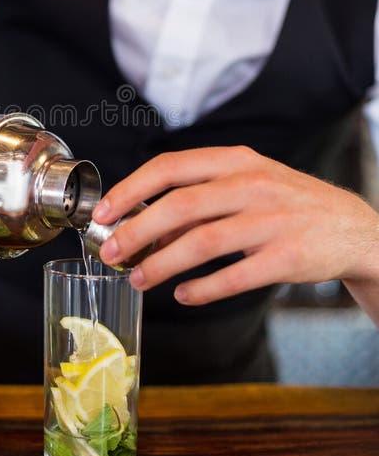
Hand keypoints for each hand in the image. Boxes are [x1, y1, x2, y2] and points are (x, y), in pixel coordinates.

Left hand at [91, 146, 378, 322]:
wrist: (352, 227)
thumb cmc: (287, 203)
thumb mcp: (247, 183)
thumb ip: (200, 197)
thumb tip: (145, 228)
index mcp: (235, 161)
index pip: (170, 166)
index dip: (131, 189)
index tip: (104, 212)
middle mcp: (252, 185)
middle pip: (180, 206)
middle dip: (137, 231)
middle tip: (112, 253)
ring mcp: (272, 220)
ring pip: (202, 242)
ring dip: (162, 264)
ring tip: (140, 278)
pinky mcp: (287, 257)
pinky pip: (235, 277)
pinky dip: (203, 288)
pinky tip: (185, 294)